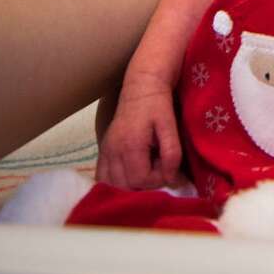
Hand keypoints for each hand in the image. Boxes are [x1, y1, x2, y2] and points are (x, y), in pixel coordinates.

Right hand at [95, 71, 181, 188]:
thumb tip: (171, 180)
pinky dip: (115, 183)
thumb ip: (172, 153)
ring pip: (112, 185)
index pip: (140, 180)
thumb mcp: (170, 126)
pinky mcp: (102, 150)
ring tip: (146, 172)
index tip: (168, 168)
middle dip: (146, 184)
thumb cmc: (159, 105)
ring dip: (130, 186)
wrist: (142, 86)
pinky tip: (129, 177)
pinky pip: (102, 177)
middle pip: (126, 186)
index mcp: (131, 144)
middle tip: (158, 169)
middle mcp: (113, 150)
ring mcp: (105, 151)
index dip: (158, 180)